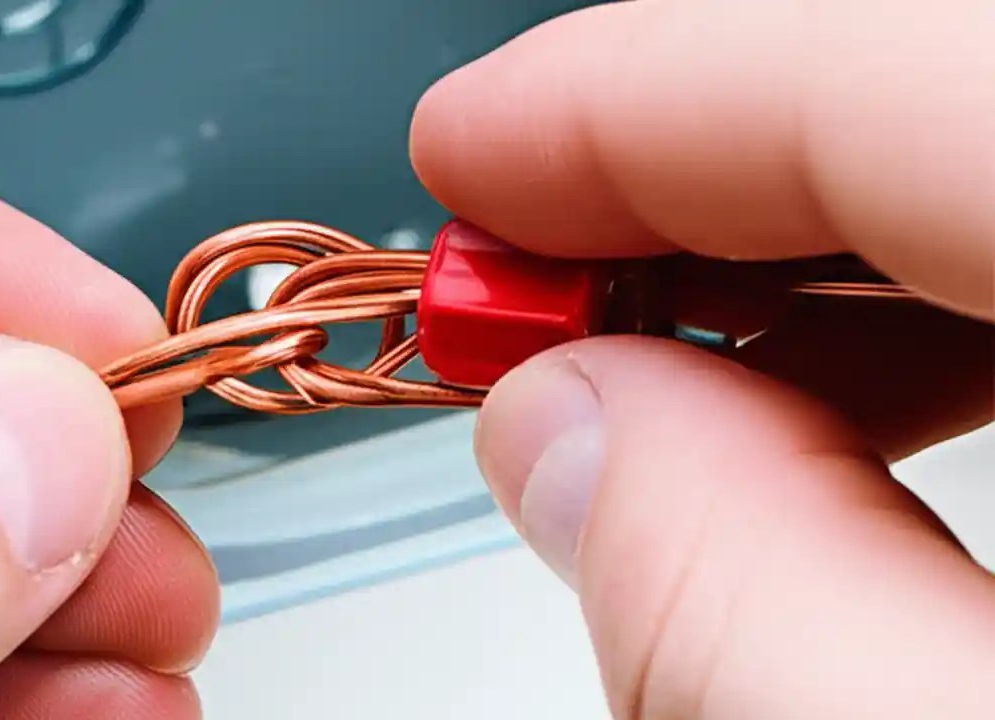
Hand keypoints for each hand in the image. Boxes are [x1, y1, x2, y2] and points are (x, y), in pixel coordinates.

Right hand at [411, 0, 992, 716]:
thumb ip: (746, 612)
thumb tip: (567, 430)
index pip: (920, 64)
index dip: (651, 93)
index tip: (468, 158)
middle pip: (950, 82)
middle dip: (703, 168)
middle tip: (530, 270)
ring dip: (809, 245)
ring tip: (653, 356)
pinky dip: (932, 313)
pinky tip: (840, 407)